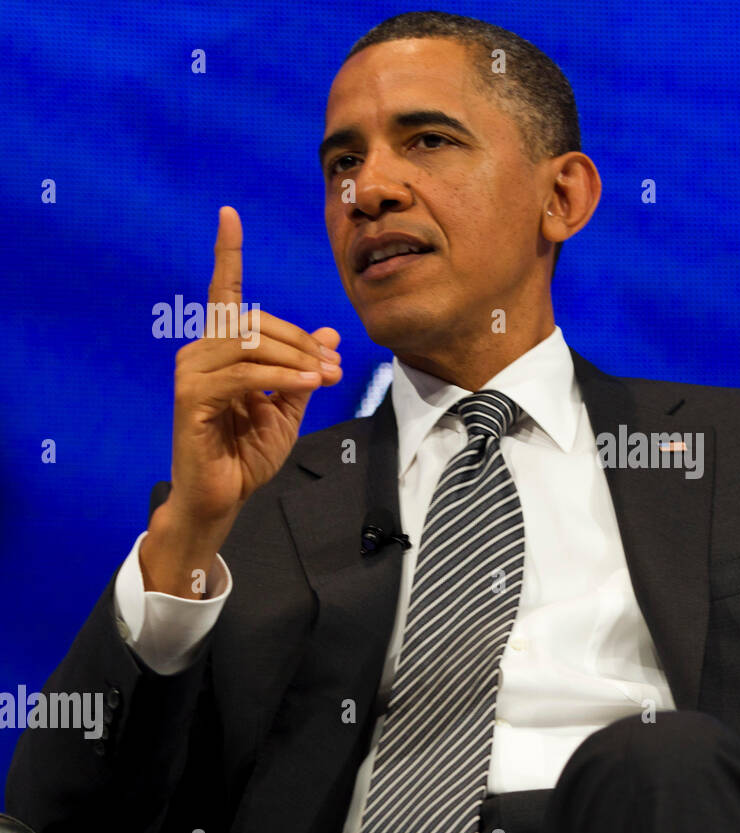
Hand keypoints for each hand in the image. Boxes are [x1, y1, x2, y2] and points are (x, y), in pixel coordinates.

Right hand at [142, 206, 342, 595]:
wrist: (223, 497)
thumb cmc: (247, 453)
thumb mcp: (288, 406)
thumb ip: (304, 368)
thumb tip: (330, 334)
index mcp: (220, 349)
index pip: (223, 294)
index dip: (228, 253)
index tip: (229, 214)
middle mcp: (199, 352)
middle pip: (256, 322)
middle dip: (302, 341)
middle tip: (334, 367)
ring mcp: (191, 373)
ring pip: (252, 344)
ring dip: (297, 358)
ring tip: (326, 378)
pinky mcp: (191, 397)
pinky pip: (245, 374)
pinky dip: (281, 377)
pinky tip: (307, 384)